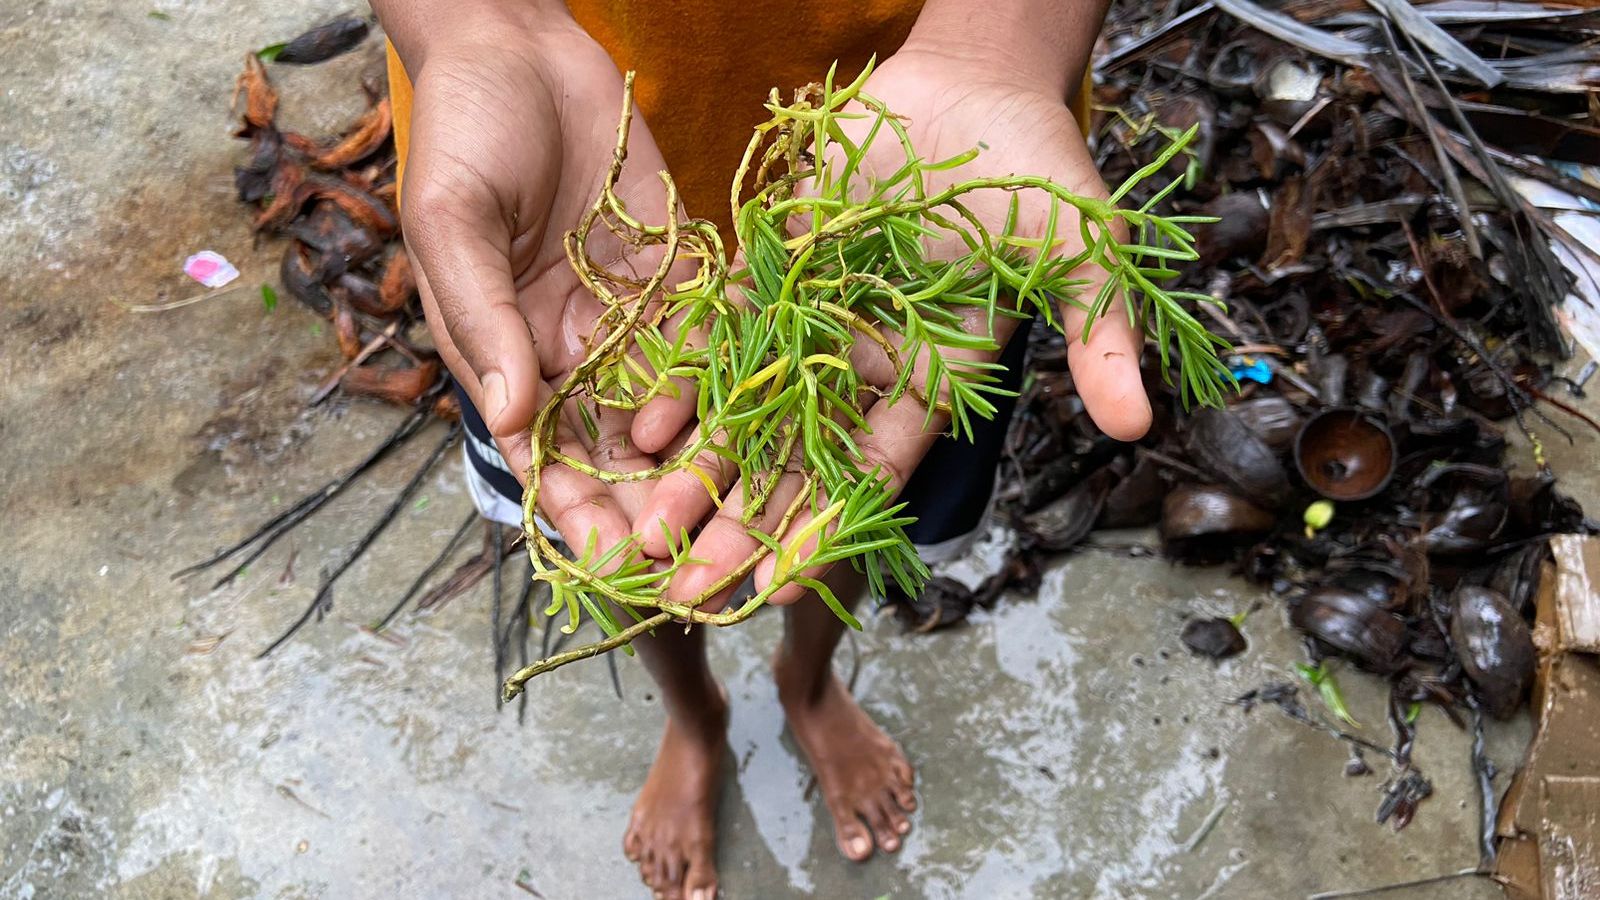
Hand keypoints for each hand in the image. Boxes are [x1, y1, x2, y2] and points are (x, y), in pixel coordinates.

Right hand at [391, 8, 694, 545]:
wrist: (519, 42)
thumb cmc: (463, 130)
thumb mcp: (454, 224)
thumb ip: (483, 322)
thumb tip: (509, 423)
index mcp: (507, 350)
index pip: (542, 450)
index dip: (574, 506)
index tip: (611, 557)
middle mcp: (571, 345)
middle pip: (615, 443)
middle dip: (650, 500)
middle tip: (694, 555)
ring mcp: (627, 309)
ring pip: (671, 399)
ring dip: (700, 454)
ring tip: (739, 507)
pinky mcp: (678, 266)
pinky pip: (709, 327)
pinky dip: (731, 368)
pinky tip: (765, 414)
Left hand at [633, 45, 1150, 609]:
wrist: (976, 86)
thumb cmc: (1041, 174)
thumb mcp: (1084, 254)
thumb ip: (1098, 335)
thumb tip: (1137, 424)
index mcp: (932, 379)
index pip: (871, 474)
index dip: (824, 529)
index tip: (776, 587)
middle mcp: (865, 365)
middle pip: (793, 465)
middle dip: (740, 530)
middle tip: (683, 593)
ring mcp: (812, 320)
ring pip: (746, 414)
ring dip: (698, 474)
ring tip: (644, 536)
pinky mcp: (773, 269)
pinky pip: (720, 333)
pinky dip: (685, 378)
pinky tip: (643, 430)